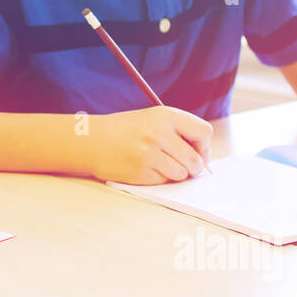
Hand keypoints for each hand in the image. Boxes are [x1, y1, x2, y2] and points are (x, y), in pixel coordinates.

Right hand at [91, 106, 212, 183]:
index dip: (204, 146)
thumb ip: (179, 132)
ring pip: (182, 174)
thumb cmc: (127, 130)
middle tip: (183, 165)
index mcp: (166, 115)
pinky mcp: (141, 171)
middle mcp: (159, 133)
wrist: (92, 140)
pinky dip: (159, 178)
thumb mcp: (153, 119)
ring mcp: (149, 154)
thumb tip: (205, 158)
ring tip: (159, 164)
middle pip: (196, 160)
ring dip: (175, 173)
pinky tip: (145, 167)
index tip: (196, 151)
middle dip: (193, 167)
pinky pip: (164, 181)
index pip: (204, 132)